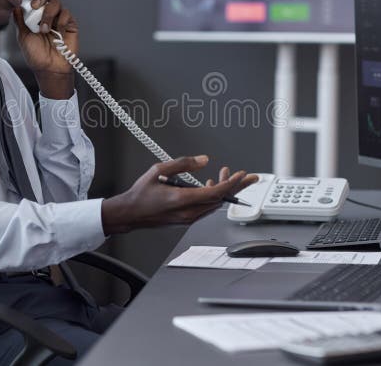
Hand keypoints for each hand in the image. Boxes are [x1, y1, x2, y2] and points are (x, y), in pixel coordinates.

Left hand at [13, 0, 75, 97]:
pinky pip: (66, 15)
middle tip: (35, 6)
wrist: (48, 69)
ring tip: (43, 29)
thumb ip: (19, 18)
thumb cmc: (35, 53)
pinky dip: (60, 22)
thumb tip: (14, 1)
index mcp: (37, 10)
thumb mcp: (22, 34)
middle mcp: (49, 10)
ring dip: (48, 15)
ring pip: (57, 2)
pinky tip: (56, 33)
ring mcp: (61, 17)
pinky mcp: (71, 24)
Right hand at [101, 155, 258, 234]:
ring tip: (228, 175)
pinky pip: (206, 208)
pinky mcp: (186, 219)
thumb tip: (203, 160)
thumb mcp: (159, 170)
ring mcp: (188, 218)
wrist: (130, 214)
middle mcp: (188, 212)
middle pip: (220, 199)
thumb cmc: (141, 194)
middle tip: (250, 177)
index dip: (231, 184)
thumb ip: (183, 164)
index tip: (241, 175)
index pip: (215, 193)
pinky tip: (212, 185)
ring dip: (223, 190)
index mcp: (182, 200)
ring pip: (214, 204)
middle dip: (236, 186)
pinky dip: (213, 196)